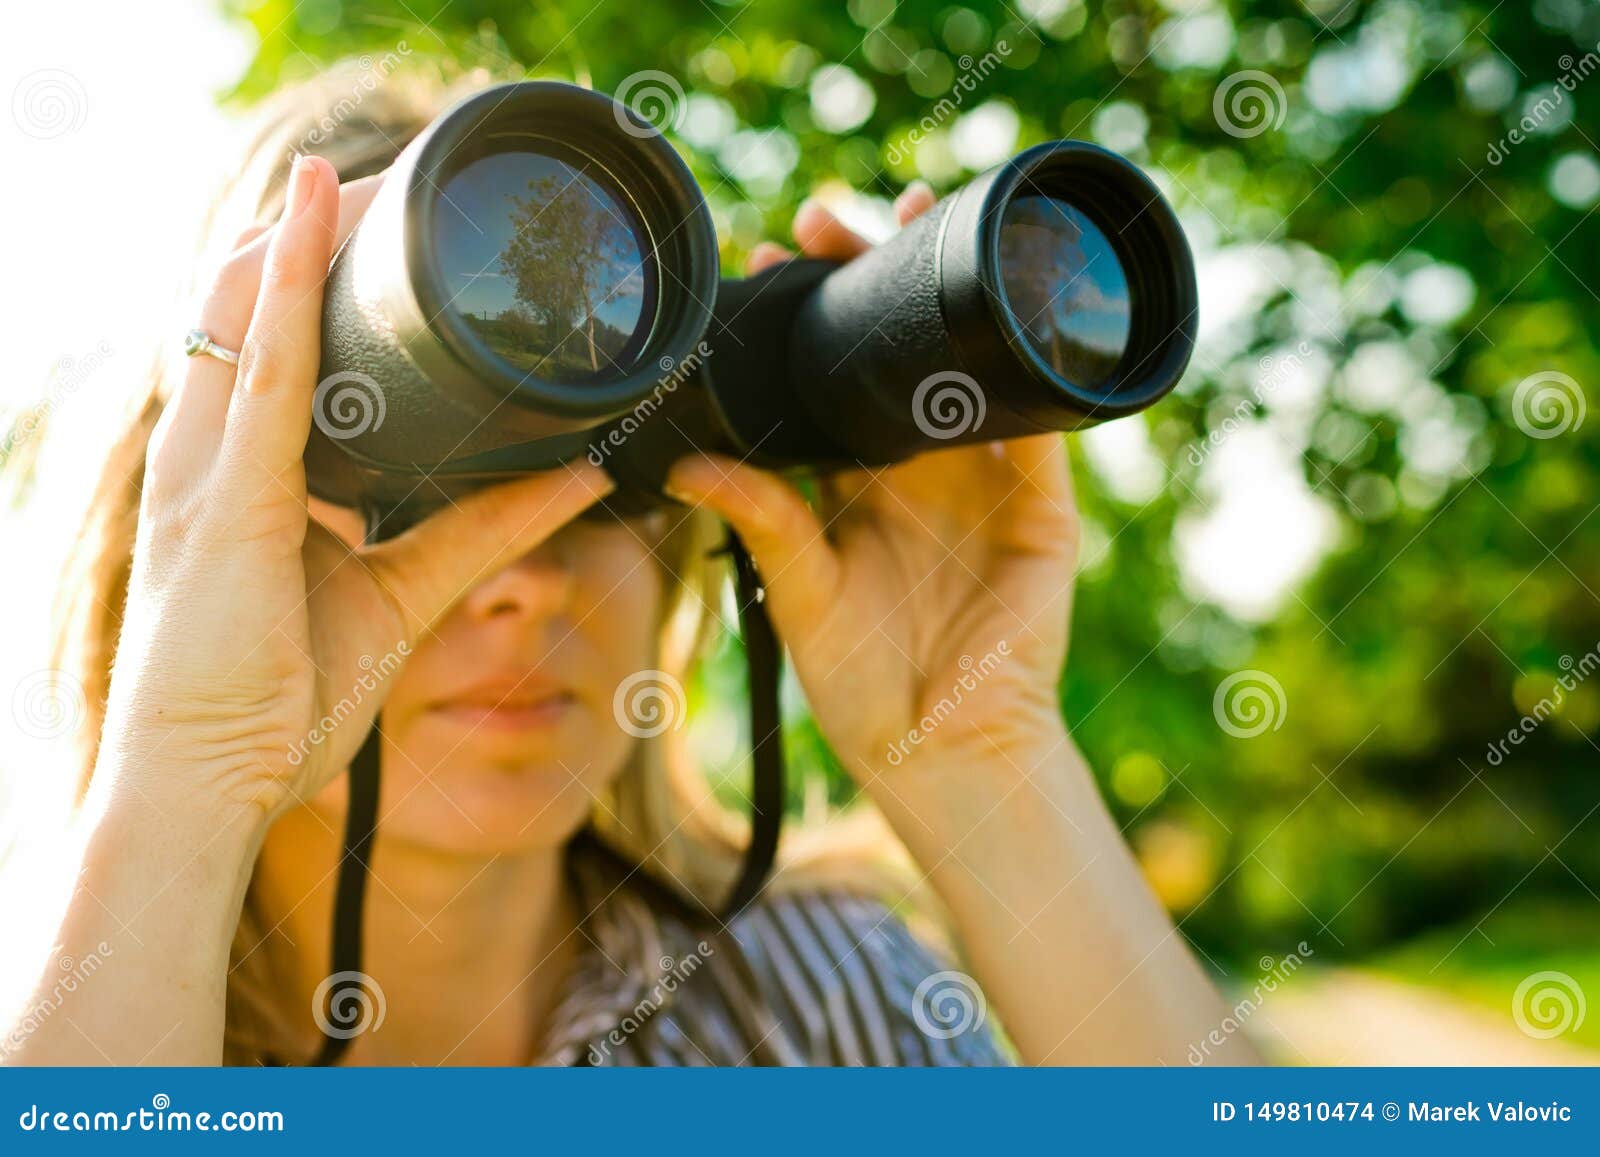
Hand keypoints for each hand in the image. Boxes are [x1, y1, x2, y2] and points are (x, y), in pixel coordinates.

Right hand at [97, 155, 611, 826]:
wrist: (213, 787)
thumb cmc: (280, 699)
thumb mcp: (406, 593)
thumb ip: (488, 529)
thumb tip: (582, 473)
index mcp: (243, 475)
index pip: (269, 352)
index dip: (308, 285)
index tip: (371, 237)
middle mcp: (211, 456)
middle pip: (243, 314)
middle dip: (300, 242)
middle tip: (371, 183)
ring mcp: (204, 470)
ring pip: (237, 316)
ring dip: (289, 235)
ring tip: (342, 171)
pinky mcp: (221, 499)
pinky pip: (257, 373)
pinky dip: (282, 291)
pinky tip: (307, 220)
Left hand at [666, 185, 1078, 817]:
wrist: (941, 752)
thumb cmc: (861, 684)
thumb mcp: (800, 593)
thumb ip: (763, 522)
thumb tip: (691, 465)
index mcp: (857, 482)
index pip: (829, 376)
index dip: (805, 316)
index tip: (765, 254)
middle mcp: (921, 468)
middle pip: (899, 349)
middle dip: (874, 275)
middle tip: (834, 214)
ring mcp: (986, 482)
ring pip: (969, 364)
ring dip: (952, 290)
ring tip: (917, 216)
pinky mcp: (1042, 509)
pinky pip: (1041, 427)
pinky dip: (1027, 367)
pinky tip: (1007, 303)